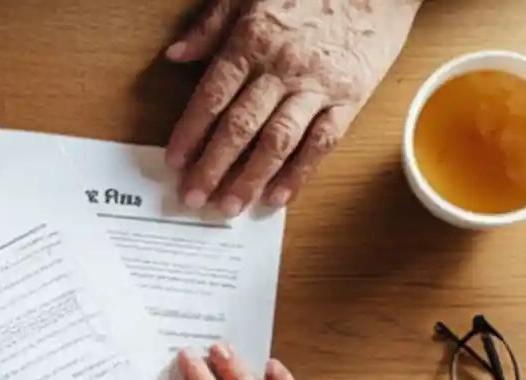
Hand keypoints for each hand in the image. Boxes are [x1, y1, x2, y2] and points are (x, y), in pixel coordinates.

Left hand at [164, 0, 420, 215]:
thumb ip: (211, 25)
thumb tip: (176, 56)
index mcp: (253, 39)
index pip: (213, 96)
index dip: (190, 132)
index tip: (175, 161)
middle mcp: (283, 67)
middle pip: (240, 126)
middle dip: (212, 166)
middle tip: (193, 196)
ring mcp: (318, 86)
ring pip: (277, 142)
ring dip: (249, 179)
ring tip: (228, 207)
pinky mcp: (350, 99)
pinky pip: (321, 144)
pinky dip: (298, 174)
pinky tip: (277, 197)